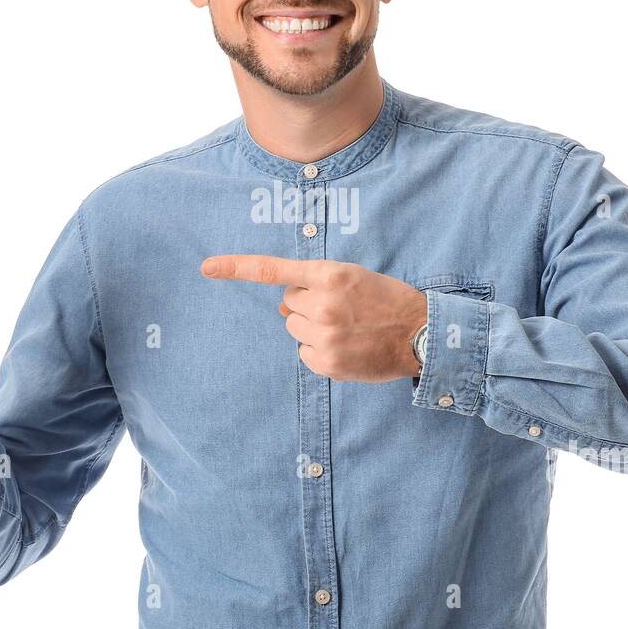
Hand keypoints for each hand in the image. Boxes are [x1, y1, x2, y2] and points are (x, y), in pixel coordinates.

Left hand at [201, 254, 426, 381]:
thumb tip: (283, 302)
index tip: (206, 267)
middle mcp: (322, 303)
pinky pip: (304, 353)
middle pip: (288, 303)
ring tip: (346, 328)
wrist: (421, 334)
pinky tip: (345, 347)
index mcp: (329, 274)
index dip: (236, 268)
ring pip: (294, 328)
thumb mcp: (353, 277)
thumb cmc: (387, 301)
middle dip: (307, 305)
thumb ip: (315, 283)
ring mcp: (323, 335)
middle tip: (341, 309)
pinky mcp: (326, 361)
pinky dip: (319, 351)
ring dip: (312, 328)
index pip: (272, 270)